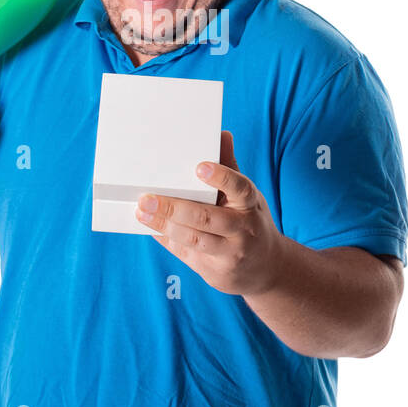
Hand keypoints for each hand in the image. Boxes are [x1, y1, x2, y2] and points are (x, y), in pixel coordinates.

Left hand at [135, 131, 285, 295]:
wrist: (266, 269)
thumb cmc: (249, 221)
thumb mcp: (247, 197)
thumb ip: (229, 169)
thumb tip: (222, 135)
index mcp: (250, 204)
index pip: (239, 188)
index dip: (221, 177)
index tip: (199, 167)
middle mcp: (243, 229)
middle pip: (206, 217)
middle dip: (174, 208)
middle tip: (147, 198)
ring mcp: (230, 253)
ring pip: (193, 239)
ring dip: (164, 225)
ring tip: (141, 213)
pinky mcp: (216, 271)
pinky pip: (186, 254)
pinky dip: (167, 239)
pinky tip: (149, 228)